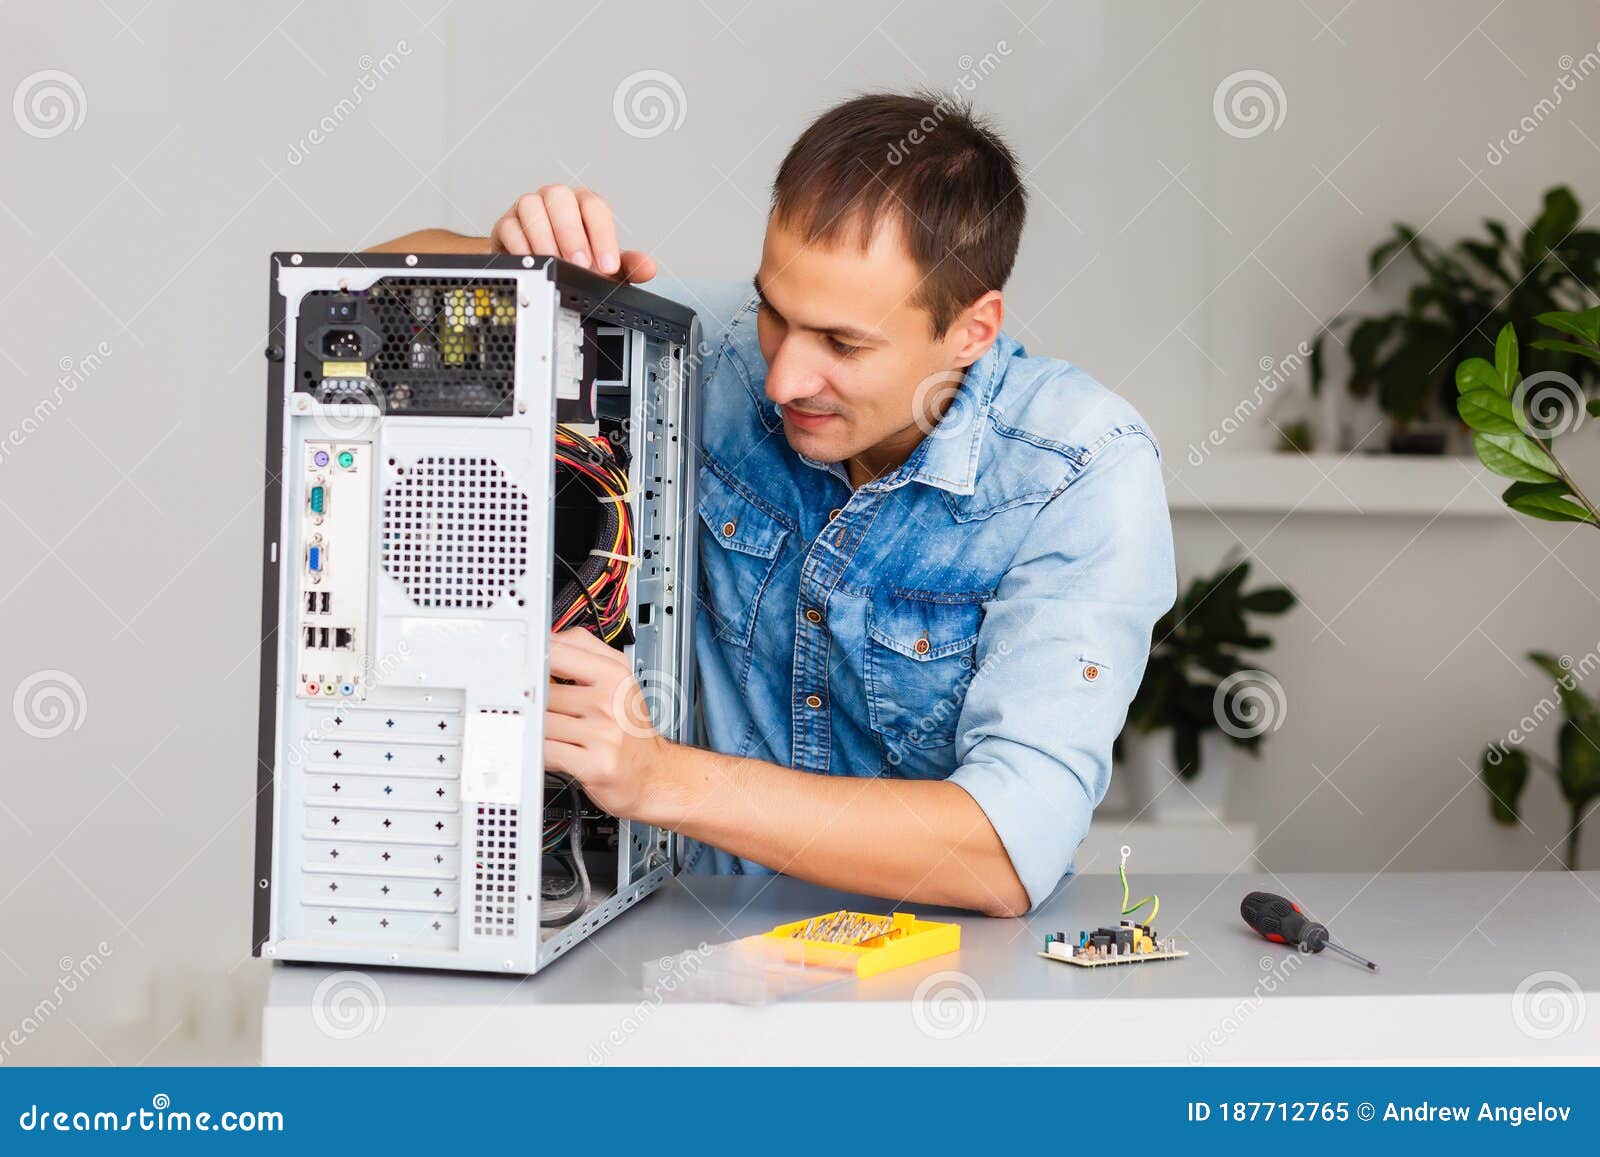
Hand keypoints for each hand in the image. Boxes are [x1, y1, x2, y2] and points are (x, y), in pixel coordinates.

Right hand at [490, 185, 657, 281]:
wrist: (540, 269)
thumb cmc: (574, 261)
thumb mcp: (604, 267)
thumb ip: (628, 266)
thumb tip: (648, 267)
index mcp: (583, 205)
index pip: (595, 207)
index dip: (603, 235)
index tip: (607, 265)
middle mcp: (556, 201)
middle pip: (560, 198)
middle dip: (571, 232)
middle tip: (581, 263)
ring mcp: (529, 209)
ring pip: (531, 206)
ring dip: (545, 237)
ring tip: (556, 262)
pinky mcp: (507, 224)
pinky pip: (509, 226)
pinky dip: (521, 245)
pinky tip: (534, 261)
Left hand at [543, 627, 681, 822]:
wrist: (652, 772)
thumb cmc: (629, 726)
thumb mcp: (617, 679)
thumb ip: (584, 650)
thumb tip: (548, 638)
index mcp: (614, 674)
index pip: (559, 652)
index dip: (532, 657)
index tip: (521, 664)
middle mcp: (610, 701)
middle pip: (544, 691)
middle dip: (535, 702)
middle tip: (538, 708)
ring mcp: (603, 733)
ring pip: (542, 722)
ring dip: (535, 729)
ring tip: (547, 731)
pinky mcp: (594, 763)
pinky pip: (547, 751)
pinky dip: (540, 751)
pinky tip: (550, 749)